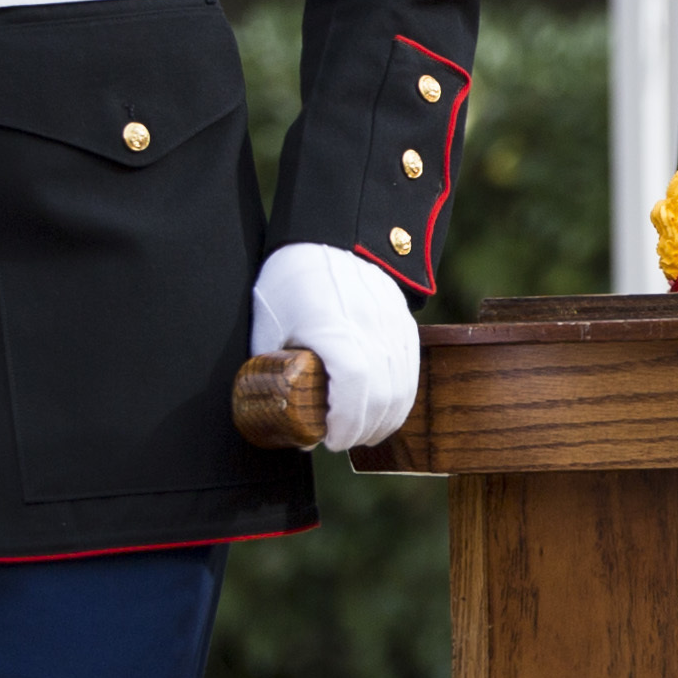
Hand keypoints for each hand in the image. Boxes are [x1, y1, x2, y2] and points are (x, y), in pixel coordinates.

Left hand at [251, 242, 421, 451]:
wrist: (326, 236)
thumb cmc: (289, 282)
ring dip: (385, 419)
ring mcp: (392, 323)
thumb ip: (273, 372)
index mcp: (332, 325)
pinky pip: (411, 371)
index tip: (330, 439)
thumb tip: (285, 421)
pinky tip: (381, 410)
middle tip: (341, 441)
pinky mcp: (405, 323)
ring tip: (361, 432)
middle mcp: (370, 324)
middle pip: (383, 394)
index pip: (355, 384)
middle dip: (364, 429)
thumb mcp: (266, 326)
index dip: (346, 420)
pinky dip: (400, 398)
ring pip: (403, 387)